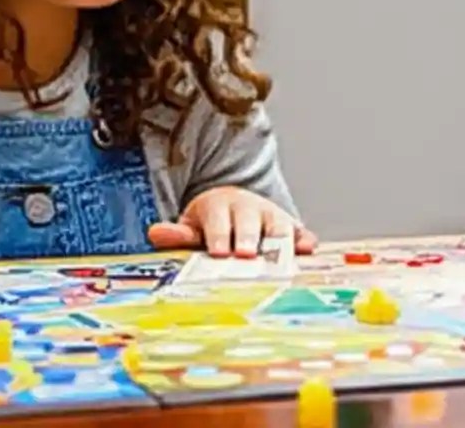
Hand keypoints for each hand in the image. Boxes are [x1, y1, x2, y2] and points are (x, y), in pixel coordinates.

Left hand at [147, 186, 317, 256]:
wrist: (236, 205)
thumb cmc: (212, 223)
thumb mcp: (193, 225)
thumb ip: (178, 234)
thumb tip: (156, 232)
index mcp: (221, 204)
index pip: (219, 220)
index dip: (220, 235)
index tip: (219, 252)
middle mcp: (249, 206)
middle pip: (251, 221)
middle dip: (249, 237)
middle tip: (247, 255)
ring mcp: (272, 215)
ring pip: (279, 225)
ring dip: (280, 241)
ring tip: (282, 260)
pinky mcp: (291, 226)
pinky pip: (299, 232)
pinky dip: (304, 239)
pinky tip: (308, 250)